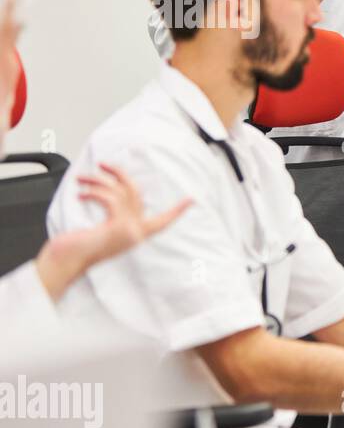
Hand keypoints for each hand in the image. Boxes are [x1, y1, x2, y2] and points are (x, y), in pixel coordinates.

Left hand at [35, 163, 191, 301]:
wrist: (66, 263)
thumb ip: (115, 220)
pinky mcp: (118, 227)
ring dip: (96, 181)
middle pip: (135, 193)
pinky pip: (111, 198)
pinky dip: (94, 192)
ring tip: (81, 179)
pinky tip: (82, 194)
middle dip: (119, 173)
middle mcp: (136, 233)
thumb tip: (114, 197)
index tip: (191, 200)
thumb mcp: (102, 233)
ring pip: (119, 191)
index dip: (177, 210)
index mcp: (136, 236)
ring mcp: (129, 231)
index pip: (163, 222)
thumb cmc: (76, 249)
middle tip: (103, 164)